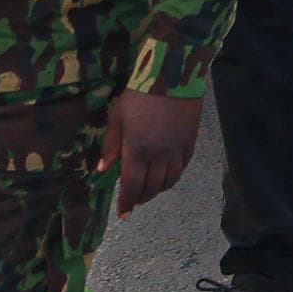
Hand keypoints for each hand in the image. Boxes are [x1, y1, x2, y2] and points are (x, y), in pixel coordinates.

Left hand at [104, 89, 202, 217]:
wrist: (173, 76)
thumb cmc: (139, 95)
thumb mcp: (117, 118)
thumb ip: (110, 146)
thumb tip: (102, 169)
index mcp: (137, 150)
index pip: (131, 185)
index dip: (126, 203)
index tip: (123, 215)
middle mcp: (159, 155)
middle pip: (152, 187)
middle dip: (142, 197)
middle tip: (134, 200)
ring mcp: (177, 150)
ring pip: (170, 180)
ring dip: (159, 189)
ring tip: (150, 189)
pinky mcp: (190, 142)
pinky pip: (183, 167)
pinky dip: (174, 175)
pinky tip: (167, 173)